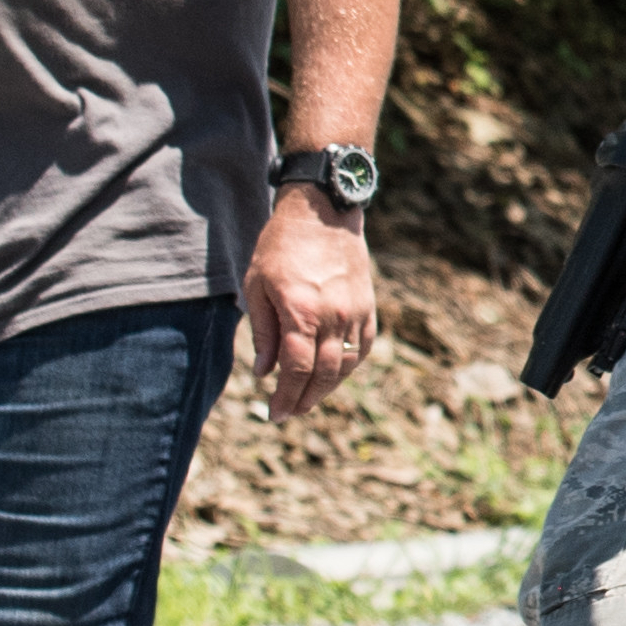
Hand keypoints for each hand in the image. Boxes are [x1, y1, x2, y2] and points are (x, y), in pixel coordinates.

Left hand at [249, 186, 377, 420]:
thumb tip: (264, 373)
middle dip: (304, 399)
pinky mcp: (368, 306)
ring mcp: (355, 312)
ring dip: (327, 388)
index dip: (285, 396)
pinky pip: (362, 347)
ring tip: (308, 399)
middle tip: (288, 413)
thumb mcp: (257, 286)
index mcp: (301, 311)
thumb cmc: (281, 246)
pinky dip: (348, 367)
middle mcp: (333, 315)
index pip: (296, 369)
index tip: (274, 413)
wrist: (322, 212)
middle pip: (323, 374)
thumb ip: (263, 332)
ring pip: (345, 365)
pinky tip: (333, 374)